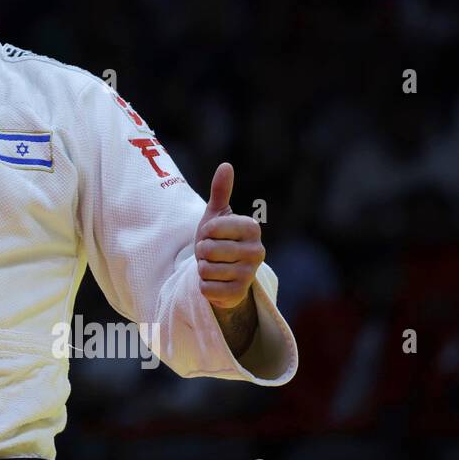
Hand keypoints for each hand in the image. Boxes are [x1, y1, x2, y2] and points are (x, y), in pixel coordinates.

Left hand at [194, 162, 264, 310]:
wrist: (222, 273)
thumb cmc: (218, 239)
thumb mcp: (216, 215)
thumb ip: (221, 191)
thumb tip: (226, 165)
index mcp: (251, 229)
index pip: (212, 227)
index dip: (205, 232)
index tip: (212, 235)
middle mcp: (257, 251)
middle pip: (208, 249)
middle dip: (202, 251)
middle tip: (211, 253)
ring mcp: (249, 274)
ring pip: (205, 268)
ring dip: (202, 269)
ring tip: (214, 266)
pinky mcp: (239, 294)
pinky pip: (207, 288)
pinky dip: (204, 285)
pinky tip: (215, 283)